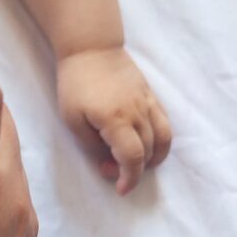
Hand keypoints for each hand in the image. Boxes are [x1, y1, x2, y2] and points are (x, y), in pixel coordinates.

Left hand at [56, 46, 171, 193]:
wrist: (91, 48)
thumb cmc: (75, 84)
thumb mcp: (72, 119)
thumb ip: (90, 145)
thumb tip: (107, 163)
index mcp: (116, 120)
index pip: (133, 158)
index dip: (130, 178)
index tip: (121, 189)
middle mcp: (138, 113)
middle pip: (149, 152)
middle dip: (134, 170)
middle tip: (111, 168)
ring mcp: (149, 103)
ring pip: (164, 139)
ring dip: (154, 158)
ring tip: (137, 163)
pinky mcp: (152, 95)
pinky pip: (165, 123)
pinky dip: (161, 140)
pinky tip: (148, 144)